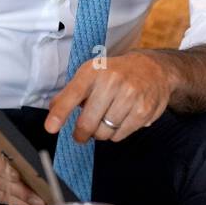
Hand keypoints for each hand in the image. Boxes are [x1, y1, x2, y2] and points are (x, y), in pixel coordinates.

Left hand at [43, 50, 174, 143]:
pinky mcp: (143, 110)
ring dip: (100, 133)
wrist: (154, 69)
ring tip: (105, 122)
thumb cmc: (117, 72)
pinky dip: (116, 134)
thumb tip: (54, 110)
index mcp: (95, 70)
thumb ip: (72, 91)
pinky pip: (120, 135)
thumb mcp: (92, 72)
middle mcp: (112, 81)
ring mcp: (130, 96)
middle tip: (81, 134)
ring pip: (104, 133)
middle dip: (81, 134)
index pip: (73, 94)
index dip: (60, 114)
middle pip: (87, 122)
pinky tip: (120, 121)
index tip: (50, 128)